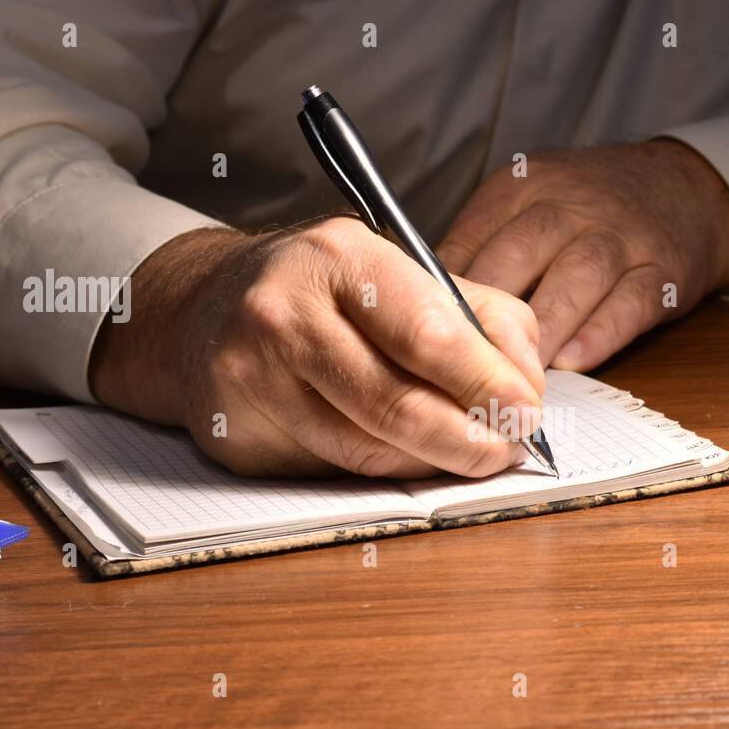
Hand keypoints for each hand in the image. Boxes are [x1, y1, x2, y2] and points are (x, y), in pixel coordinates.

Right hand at [88, 217, 544, 477]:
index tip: (527, 414)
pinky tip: (405, 456)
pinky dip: (384, 472)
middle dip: (468, 439)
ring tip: (466, 454)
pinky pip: (333, 471)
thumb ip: (481, 319)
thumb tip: (526, 386)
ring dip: (431, 463)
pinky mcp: (237, 435)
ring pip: (367, 450)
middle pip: (396, 403)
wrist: (202, 308)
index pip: (427, 332)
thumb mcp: (401, 274)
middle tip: (506, 452)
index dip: (486, 383)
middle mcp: (285, 312)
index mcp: (340, 256)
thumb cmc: (324, 293)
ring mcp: (251, 378)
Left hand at [438, 139, 728, 371]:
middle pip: (516, 259)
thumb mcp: (529, 204)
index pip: (471, 240)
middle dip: (486, 319)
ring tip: (515, 378)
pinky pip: (627, 303)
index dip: (445, 296)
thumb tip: (423, 309)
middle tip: (461, 371)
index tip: (425, 341)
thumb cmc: (590, 210)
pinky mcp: (662, 269)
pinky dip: (598, 334)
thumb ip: (482, 248)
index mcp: (522, 188)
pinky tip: (572, 362)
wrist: (688, 189)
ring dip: (541, 332)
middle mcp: (569, 205)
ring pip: (572, 281)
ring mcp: (619, 236)